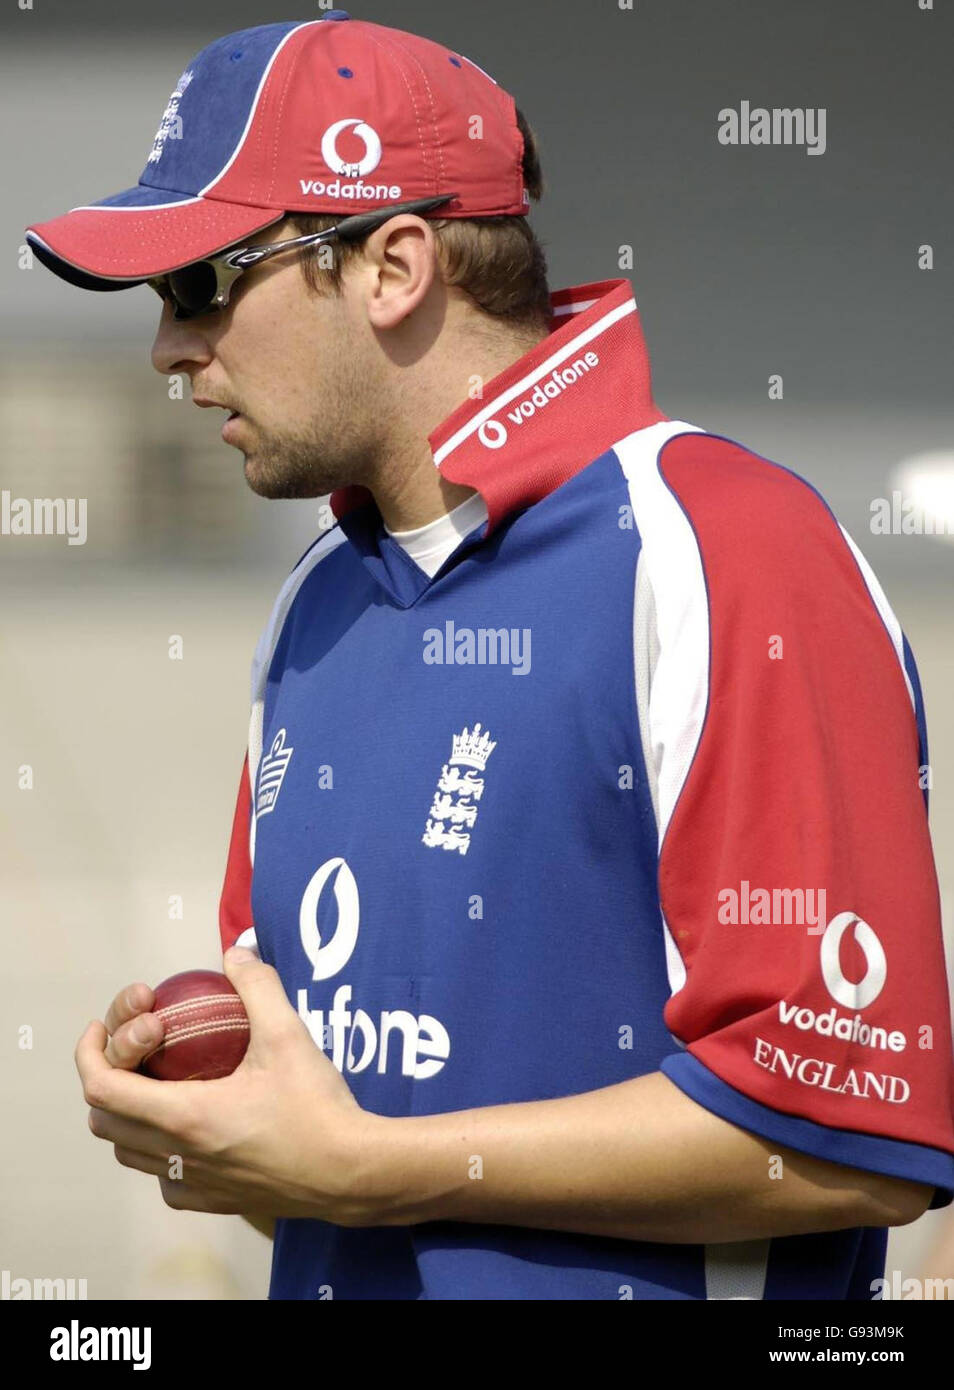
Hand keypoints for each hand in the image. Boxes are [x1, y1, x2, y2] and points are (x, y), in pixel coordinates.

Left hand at [76, 949, 382, 1224]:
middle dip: (105, 1079)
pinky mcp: (216, 1201)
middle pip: (105, 1121)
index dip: (89, 1053)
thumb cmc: (316, 1108)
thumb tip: (237, 953)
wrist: (350, 1171)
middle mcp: (179, 1155)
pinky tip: (191, 1131)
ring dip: (128, 1117)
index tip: (100, 1027)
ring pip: (130, 1154)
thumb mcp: (288, 1035)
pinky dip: (160, 1153)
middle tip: (135, 1050)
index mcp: (185, 1115)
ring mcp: (195, 1184)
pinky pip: (165, 1180)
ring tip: (156, 1084)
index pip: (103, 1087)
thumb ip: (257, 987)